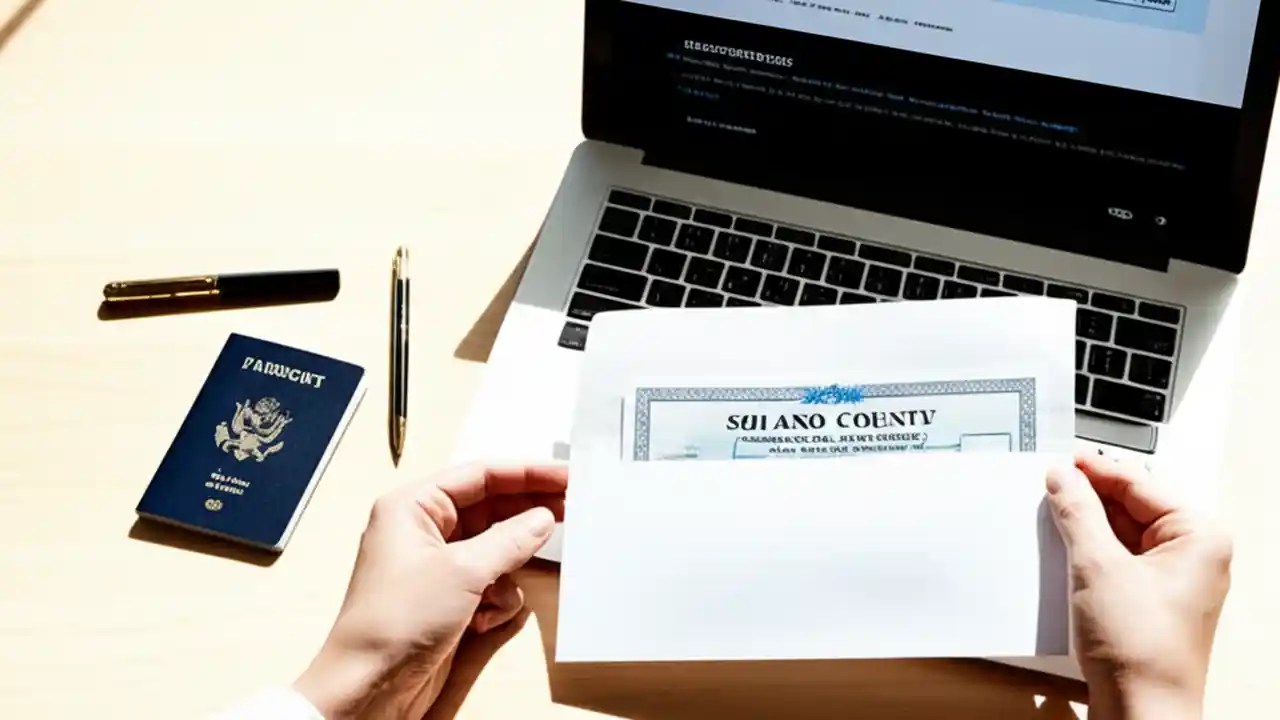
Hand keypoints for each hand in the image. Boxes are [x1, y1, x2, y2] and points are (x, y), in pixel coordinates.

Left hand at [293, 465, 565, 718]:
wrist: (369, 687)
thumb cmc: (394, 622)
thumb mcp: (463, 571)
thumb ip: (510, 539)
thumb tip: (543, 518)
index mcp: (413, 507)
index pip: (481, 475)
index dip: (527, 473)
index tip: (565, 476)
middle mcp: (423, 530)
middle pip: (491, 508)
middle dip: (526, 516)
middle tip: (571, 510)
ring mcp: (436, 566)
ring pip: (494, 549)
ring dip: (508, 568)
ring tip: (509, 584)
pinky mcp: (446, 599)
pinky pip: (489, 583)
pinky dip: (496, 599)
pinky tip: (484, 619)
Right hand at [1046, 452, 1232, 719]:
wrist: (1140, 711)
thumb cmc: (1142, 651)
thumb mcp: (1098, 565)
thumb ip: (1077, 512)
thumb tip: (1063, 478)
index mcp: (1199, 536)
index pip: (1139, 483)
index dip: (1094, 470)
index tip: (1058, 461)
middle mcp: (1193, 554)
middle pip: (1131, 506)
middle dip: (1087, 499)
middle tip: (1047, 488)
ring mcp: (1173, 579)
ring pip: (1121, 533)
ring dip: (1085, 526)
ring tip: (1051, 520)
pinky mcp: (1150, 599)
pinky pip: (1118, 560)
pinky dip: (1090, 553)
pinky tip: (1063, 550)